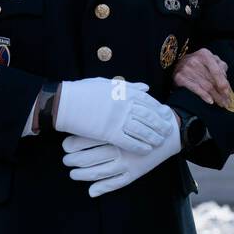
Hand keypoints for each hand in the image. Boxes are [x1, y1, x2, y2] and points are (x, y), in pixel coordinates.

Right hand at [54, 77, 175, 152]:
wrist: (65, 102)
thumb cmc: (84, 91)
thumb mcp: (108, 84)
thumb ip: (130, 86)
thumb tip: (147, 87)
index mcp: (126, 92)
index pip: (149, 102)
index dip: (159, 110)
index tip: (166, 115)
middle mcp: (125, 105)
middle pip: (150, 117)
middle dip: (160, 125)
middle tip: (168, 131)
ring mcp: (118, 119)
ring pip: (143, 130)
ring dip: (153, 137)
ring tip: (160, 142)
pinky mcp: (110, 133)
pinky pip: (129, 142)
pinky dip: (140, 146)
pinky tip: (146, 150)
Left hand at [61, 125, 181, 197]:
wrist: (169, 132)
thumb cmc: (144, 119)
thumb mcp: (126, 111)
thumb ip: (107, 113)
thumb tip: (82, 117)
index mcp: (116, 132)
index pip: (87, 139)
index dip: (72, 144)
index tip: (65, 145)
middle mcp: (119, 149)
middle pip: (89, 158)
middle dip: (73, 161)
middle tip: (66, 160)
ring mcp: (127, 162)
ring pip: (98, 172)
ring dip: (82, 175)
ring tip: (73, 174)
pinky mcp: (135, 172)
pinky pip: (116, 183)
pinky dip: (102, 188)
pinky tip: (91, 191)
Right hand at [172, 48, 230, 106]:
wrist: (176, 65)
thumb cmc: (197, 64)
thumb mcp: (209, 60)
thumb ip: (220, 68)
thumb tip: (227, 83)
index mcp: (205, 54)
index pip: (217, 71)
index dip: (224, 83)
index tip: (229, 93)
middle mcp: (195, 60)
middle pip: (212, 80)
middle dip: (221, 93)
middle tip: (227, 102)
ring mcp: (186, 69)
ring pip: (206, 86)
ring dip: (215, 97)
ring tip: (221, 104)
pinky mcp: (180, 78)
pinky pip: (195, 89)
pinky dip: (204, 96)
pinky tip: (210, 101)